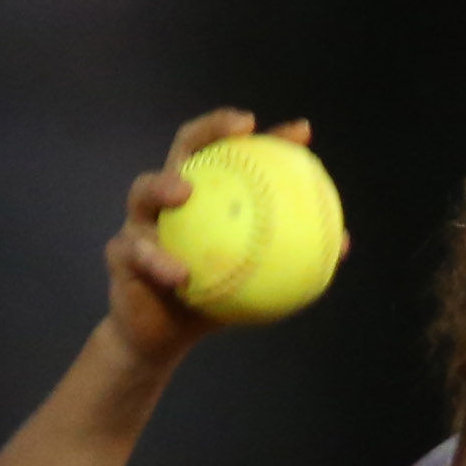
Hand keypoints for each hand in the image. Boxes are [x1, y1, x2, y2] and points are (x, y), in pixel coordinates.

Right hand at [106, 111, 318, 365]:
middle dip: (210, 129)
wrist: (161, 336)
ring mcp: (140, 221)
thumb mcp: (257, 280)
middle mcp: (169, 198)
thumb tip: (345, 244)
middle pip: (186, 147)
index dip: (269, 141)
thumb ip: (292, 257)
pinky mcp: (120, 253)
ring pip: (144, 190)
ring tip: (185, 192)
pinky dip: (157, 261)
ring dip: (164, 186)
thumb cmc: (210, 301)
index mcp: (205, 195)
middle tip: (241, 128)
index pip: (234, 154)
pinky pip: (136, 253)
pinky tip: (179, 274)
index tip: (300, 133)